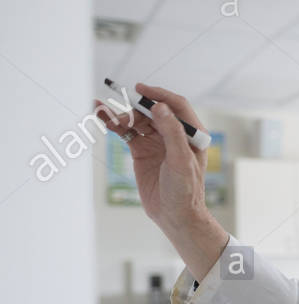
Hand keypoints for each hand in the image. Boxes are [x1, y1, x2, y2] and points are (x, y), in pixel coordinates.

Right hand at [94, 84, 208, 231]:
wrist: (174, 215)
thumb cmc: (185, 190)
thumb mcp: (180, 160)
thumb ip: (172, 132)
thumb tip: (159, 106)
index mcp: (192, 133)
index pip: (176, 105)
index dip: (158, 94)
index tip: (140, 89)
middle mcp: (174, 134)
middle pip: (153, 111)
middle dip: (135, 107)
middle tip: (121, 113)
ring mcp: (157, 141)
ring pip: (137, 120)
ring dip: (121, 115)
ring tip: (105, 115)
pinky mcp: (142, 150)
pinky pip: (127, 132)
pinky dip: (114, 124)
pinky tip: (101, 116)